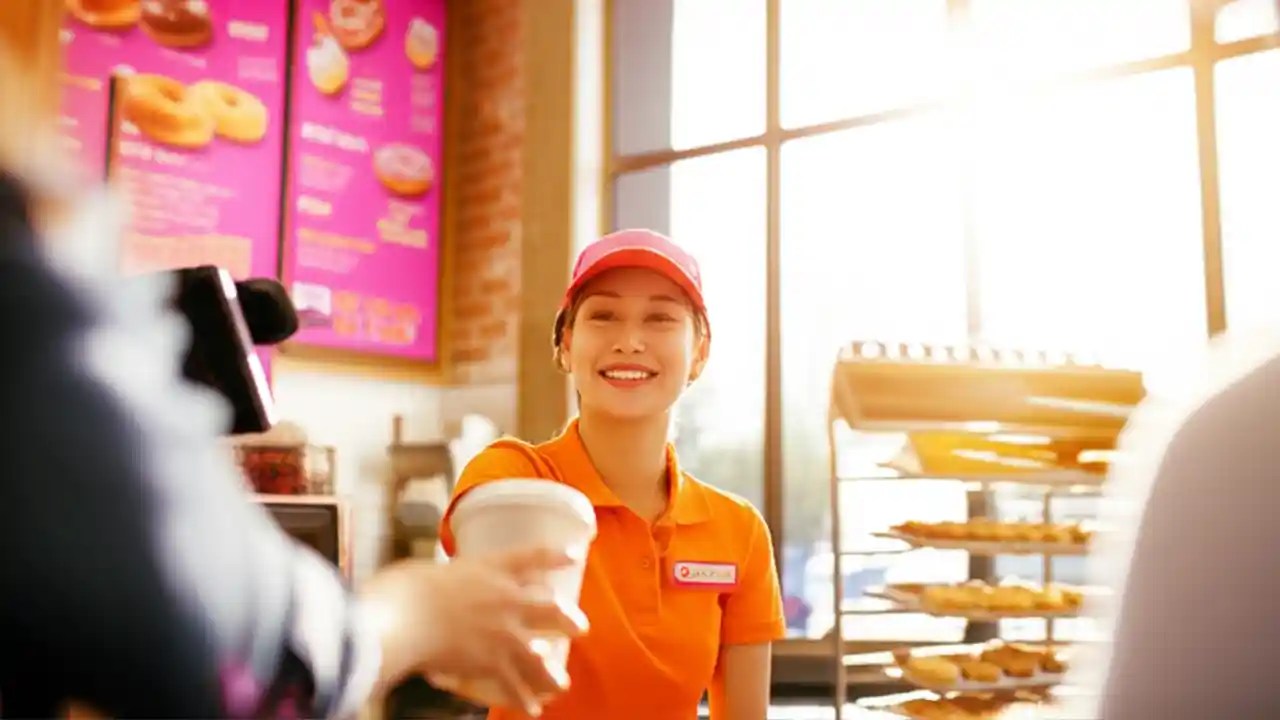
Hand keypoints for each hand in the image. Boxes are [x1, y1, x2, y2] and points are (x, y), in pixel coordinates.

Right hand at [359, 548, 587, 714]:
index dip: (554, 556)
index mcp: (491, 569)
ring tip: (561, 684)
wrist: (405, 616)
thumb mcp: (433, 571)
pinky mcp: (492, 663)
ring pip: (542, 656)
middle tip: (580, 628)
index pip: (531, 557)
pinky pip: (515, 685)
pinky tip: (532, 709)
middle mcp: (507, 599)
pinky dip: (524, 699)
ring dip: (553, 673)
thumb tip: (435, 587)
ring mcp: (504, 633)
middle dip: (569, 620)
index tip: (572, 556)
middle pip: (552, 609)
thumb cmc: (407, 588)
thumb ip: (447, 581)